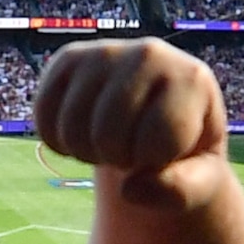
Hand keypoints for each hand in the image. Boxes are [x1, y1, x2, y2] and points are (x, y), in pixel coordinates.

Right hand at [32, 38, 230, 178]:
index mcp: (193, 80)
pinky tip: (82, 136)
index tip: (167, 150)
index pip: (159, 141)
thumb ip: (180, 192)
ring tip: (110, 142)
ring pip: (72, 127)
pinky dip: (56, 140)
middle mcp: (151, 53)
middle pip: (108, 134)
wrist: (156, 118)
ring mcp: (107, 51)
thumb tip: (131, 189)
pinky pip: (43, 113)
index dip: (155, 162)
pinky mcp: (71, 57)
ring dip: (86, 152)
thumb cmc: (184, 153)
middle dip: (117, 159)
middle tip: (134, 150)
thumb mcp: (200, 182)